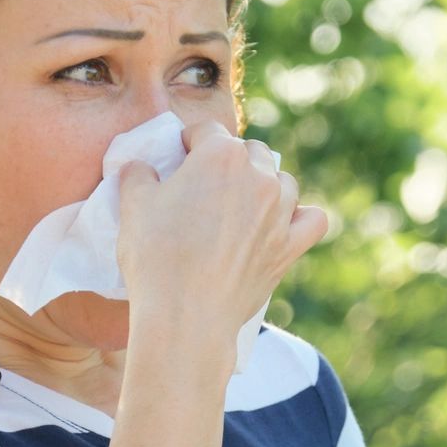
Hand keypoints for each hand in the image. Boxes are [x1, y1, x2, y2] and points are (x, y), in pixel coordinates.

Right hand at [115, 120, 328, 357]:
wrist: (186, 315)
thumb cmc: (156, 258)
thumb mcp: (132, 206)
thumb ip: (138, 175)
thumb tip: (141, 168)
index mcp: (220, 156)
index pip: (205, 131)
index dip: (188, 143)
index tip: (179, 157)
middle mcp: (258, 176)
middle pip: (249, 152)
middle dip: (229, 161)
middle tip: (206, 187)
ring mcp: (280, 211)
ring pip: (284, 182)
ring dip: (265, 186)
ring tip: (243, 204)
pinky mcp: (290, 246)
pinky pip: (313, 219)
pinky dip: (301, 217)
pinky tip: (284, 223)